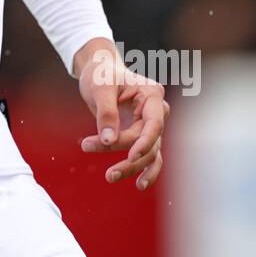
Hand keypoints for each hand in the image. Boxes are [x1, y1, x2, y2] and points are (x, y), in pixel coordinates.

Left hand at [74, 41, 169, 190]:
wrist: (98, 72)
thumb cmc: (100, 75)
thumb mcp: (99, 89)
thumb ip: (105, 113)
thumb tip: (108, 140)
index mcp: (151, 94)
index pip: (154, 123)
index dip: (144, 141)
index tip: (130, 155)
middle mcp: (156, 110)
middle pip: (149, 141)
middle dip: (129, 158)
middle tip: (107, 172)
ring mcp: (150, 124)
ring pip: (149, 152)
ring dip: (132, 167)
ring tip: (110, 176)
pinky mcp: (142, 134)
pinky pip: (148, 155)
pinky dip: (143, 169)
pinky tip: (139, 184)